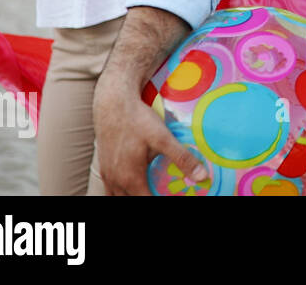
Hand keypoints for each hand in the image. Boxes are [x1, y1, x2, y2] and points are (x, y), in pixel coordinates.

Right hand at [93, 73, 207, 195]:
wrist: (112, 103)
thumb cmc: (137, 120)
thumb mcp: (163, 138)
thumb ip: (182, 158)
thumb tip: (202, 177)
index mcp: (131, 178)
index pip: (147, 202)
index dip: (161, 202)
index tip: (174, 197)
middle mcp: (115, 180)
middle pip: (131, 202)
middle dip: (148, 199)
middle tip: (163, 193)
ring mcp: (107, 174)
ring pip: (118, 197)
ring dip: (134, 196)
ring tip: (149, 191)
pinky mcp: (104, 166)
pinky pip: (110, 189)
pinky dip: (121, 193)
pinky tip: (132, 186)